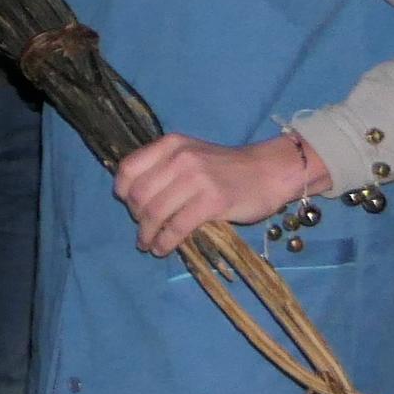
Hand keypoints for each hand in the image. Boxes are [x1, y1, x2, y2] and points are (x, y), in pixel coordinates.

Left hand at [110, 131, 326, 255]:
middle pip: (139, 194)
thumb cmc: (227, 168)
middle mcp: (180, 158)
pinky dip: (165, 242)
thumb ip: (163, 168)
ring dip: (147, 234)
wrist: (270, 171)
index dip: (123, 192)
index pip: (128, 168)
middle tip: (143, 230)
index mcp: (171, 145)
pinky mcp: (212, 201)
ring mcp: (197, 179)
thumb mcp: (191, 155)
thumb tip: (131, 197)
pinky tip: (163, 249)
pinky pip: (176, 227)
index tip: (128, 206)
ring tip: (148, 245)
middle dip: (136, 217)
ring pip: (155, 212)